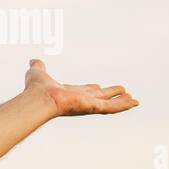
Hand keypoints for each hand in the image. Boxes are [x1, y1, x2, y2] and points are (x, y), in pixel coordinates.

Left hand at [24, 58, 138, 116]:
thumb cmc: (36, 89)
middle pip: (99, 97)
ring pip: (109, 103)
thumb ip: (37, 67)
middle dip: (110, 94)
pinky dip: (124, 105)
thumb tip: (33, 61)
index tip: (99, 87)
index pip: (84, 91)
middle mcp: (80, 100)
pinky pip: (112, 107)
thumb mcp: (37, 72)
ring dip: (121, 101)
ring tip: (134, 100)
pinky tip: (135, 102)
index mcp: (69, 93)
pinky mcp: (93, 107)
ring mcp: (87, 104)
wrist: (39, 98)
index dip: (92, 89)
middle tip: (123, 91)